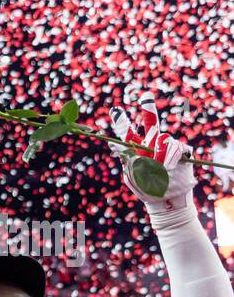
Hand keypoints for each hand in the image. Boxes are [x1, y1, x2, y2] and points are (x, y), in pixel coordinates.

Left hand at [108, 94, 194, 215]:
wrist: (167, 200)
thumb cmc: (147, 189)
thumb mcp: (132, 175)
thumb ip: (126, 158)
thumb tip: (116, 144)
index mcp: (136, 150)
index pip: (128, 133)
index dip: (122, 121)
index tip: (114, 110)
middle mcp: (152, 144)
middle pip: (151, 122)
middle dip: (148, 108)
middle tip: (145, 95)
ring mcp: (167, 146)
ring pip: (162, 138)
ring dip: (160, 153)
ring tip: (159, 167)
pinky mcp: (181, 151)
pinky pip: (176, 146)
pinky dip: (172, 157)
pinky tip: (169, 167)